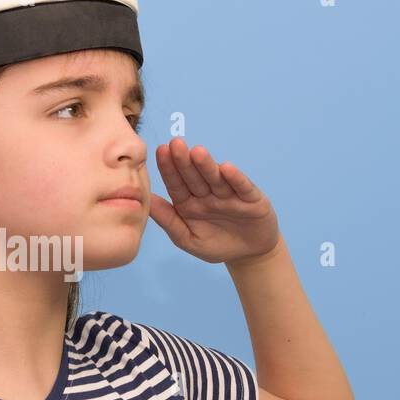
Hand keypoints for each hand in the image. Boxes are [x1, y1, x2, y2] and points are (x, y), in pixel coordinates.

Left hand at [148, 137, 279, 264]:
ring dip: (207, 166)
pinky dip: (235, 179)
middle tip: (175, 144)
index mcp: (188, 203)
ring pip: (216, 178)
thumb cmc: (216, 246)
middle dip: (184, 161)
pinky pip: (242, 187)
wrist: (249, 255)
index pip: (176, 184)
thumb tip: (147, 200)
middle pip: (194, 176)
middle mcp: (207, 195)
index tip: (160, 151)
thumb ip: (168, 220)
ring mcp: (229, 195)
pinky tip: (227, 169)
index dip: (168, 168)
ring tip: (197, 152)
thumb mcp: (187, 238)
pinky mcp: (251, 199)